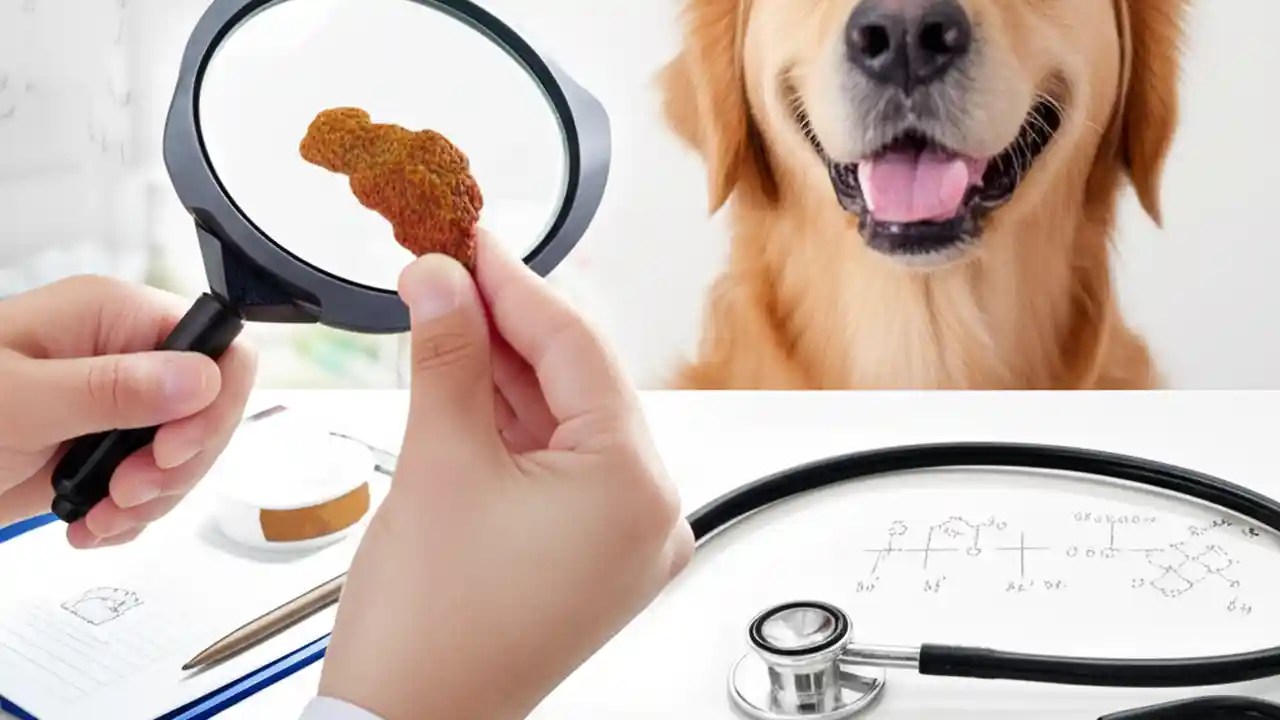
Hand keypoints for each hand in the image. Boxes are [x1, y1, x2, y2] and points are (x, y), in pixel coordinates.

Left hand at [0, 276, 256, 546]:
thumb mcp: (19, 403)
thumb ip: (112, 390)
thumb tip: (198, 376)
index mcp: (110, 318)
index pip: (217, 345)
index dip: (212, 403)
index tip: (170, 449)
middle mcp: (123, 357)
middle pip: (212, 408)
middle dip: (179, 463)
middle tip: (127, 489)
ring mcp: (116, 406)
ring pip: (189, 454)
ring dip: (153, 499)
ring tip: (100, 513)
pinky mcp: (104, 450)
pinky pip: (156, 486)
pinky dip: (131, 517)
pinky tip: (89, 521)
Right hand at [319, 234, 694, 719]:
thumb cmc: (428, 632)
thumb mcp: (438, 463)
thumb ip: (448, 354)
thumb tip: (442, 280)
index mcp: (635, 490)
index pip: (580, 352)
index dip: (517, 285)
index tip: (473, 240)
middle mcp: (648, 517)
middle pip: (578, 384)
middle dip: (507, 325)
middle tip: (450, 269)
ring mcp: (622, 541)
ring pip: (565, 423)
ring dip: (505, 371)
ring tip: (446, 311)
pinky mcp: (590, 557)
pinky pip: (559, 466)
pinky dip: (513, 424)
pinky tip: (467, 376)